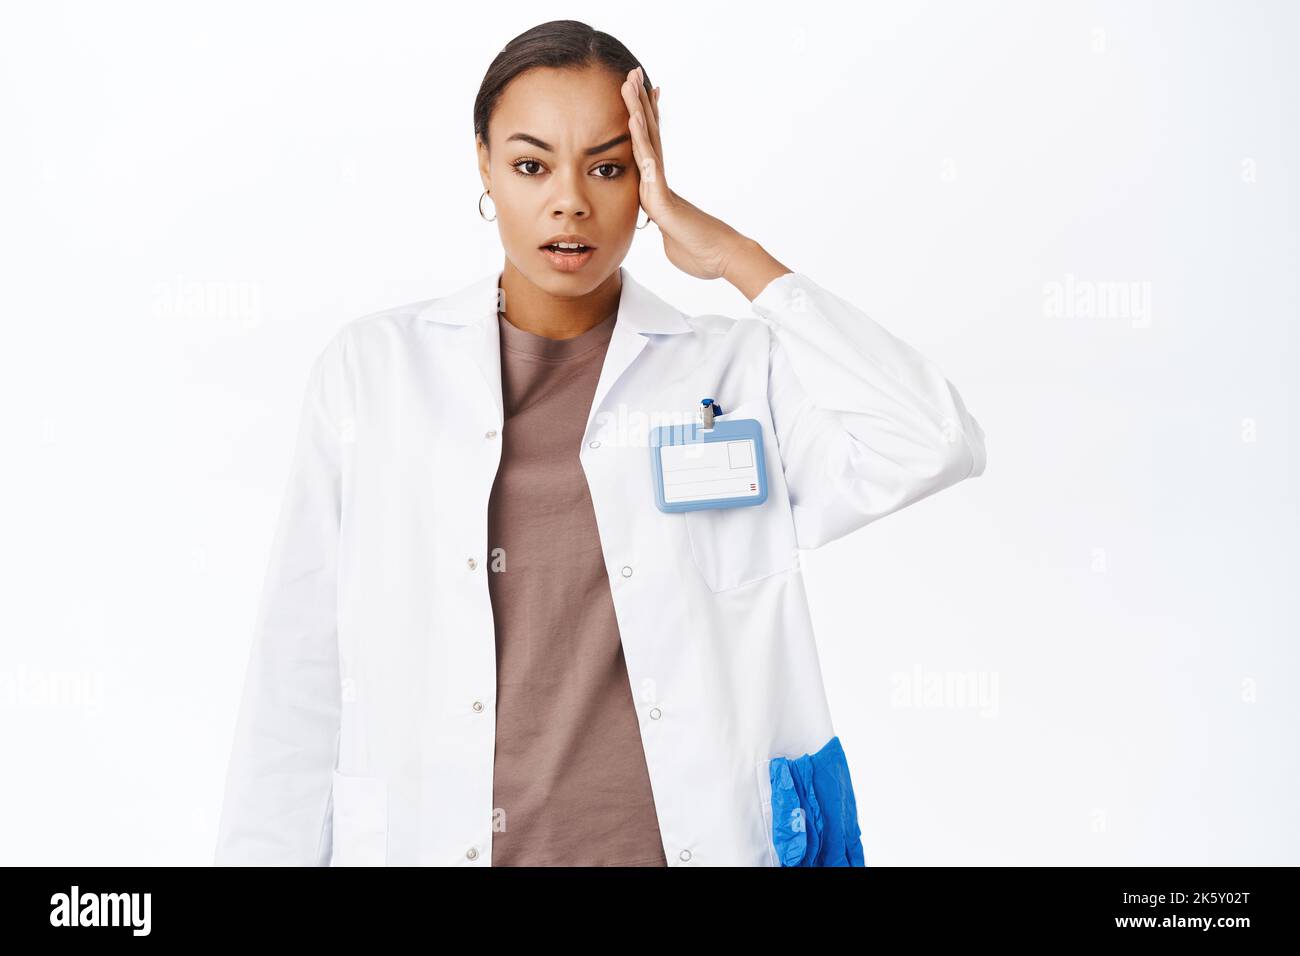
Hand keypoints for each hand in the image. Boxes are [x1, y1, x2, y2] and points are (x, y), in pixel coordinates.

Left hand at [620, 67, 749, 280]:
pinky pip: (649, 166)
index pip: (647, 150)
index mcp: (658, 190)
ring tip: (630, 83)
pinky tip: (634, 119)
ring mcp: (662, 187)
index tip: (640, 99)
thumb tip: (663, 224)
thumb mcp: (672, 238)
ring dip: (637, 111)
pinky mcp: (664, 199)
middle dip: (639, 105)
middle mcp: (661, 182)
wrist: (723, 259)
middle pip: (647, 136)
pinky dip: (641, 141)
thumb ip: (664, 225)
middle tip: (634, 74)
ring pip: (647, 143)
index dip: (643, 123)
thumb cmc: (701, 253)